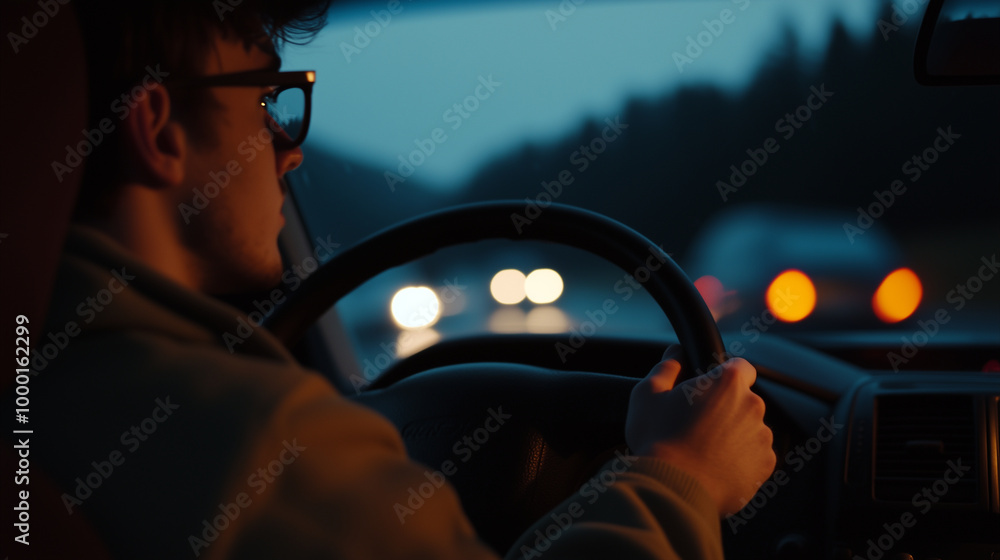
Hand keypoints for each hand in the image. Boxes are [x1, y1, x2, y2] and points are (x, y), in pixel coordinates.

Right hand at [625, 346, 775, 515]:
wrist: (672, 488)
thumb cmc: (657, 438)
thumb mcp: (647, 394)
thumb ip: (666, 367)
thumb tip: (676, 352)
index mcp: (728, 382)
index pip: (740, 366)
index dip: (724, 375)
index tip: (708, 389)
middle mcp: (753, 406)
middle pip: (744, 399)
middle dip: (725, 408)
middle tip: (695, 423)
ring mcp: (762, 437)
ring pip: (749, 428)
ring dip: (733, 434)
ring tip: (702, 450)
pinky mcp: (764, 466)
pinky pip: (755, 456)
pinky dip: (740, 459)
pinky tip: (714, 466)